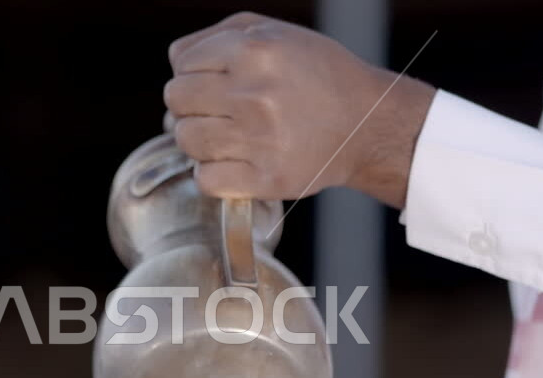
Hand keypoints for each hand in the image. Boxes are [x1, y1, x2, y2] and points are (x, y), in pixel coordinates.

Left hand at [163, 12, 435, 207]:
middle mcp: (254, 93)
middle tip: (215, 112)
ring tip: (223, 137)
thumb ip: (220, 35)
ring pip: (185, 140)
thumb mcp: (277, 33)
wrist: (367, 126)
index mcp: (255, 50)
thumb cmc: (319, 76)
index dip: (192, 74)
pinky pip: (205, 180)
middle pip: (176, 100)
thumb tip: (175, 60)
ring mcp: (259, 139)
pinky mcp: (266, 178)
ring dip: (197, 140)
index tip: (213, 85)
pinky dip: (212, 174)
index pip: (181, 63)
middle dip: (189, 106)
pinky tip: (232, 163)